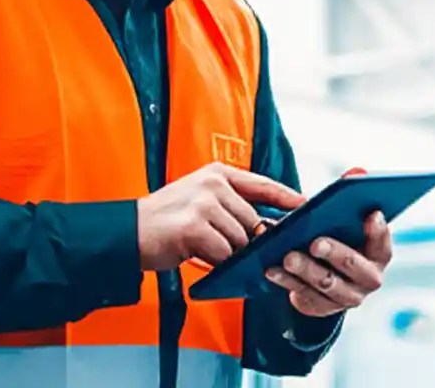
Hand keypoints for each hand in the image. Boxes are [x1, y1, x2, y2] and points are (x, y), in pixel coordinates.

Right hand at [136, 163, 304, 271]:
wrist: (129, 232)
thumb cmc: (167, 221)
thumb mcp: (201, 200)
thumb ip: (232, 207)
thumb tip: (266, 227)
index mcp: (217, 173)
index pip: (263, 184)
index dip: (287, 196)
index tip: (305, 205)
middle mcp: (212, 183)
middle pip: (252, 220)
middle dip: (244, 240)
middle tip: (220, 245)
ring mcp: (203, 203)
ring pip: (239, 239)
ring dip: (226, 252)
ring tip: (202, 246)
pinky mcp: (194, 226)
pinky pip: (222, 252)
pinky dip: (214, 260)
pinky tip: (196, 253)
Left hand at [263, 210, 392, 317]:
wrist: (325, 275)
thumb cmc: (339, 239)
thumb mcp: (346, 221)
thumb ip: (351, 198)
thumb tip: (357, 172)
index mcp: (378, 254)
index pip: (383, 242)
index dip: (379, 230)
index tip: (370, 214)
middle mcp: (368, 279)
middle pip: (353, 265)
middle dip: (335, 252)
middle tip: (315, 242)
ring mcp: (346, 297)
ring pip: (326, 283)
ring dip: (306, 269)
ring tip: (288, 256)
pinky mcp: (322, 308)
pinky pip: (303, 295)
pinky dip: (286, 280)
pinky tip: (271, 269)